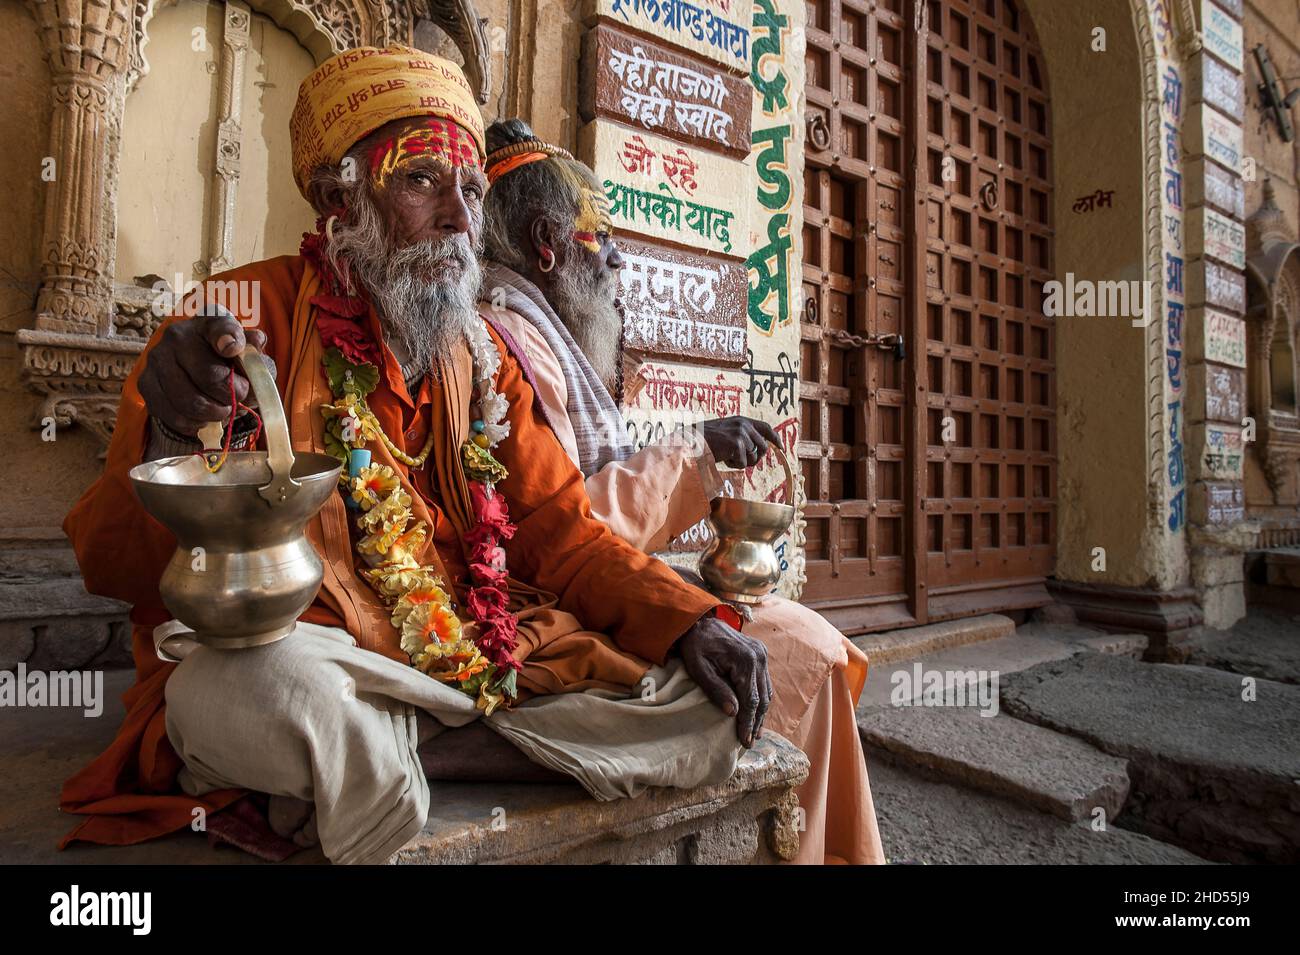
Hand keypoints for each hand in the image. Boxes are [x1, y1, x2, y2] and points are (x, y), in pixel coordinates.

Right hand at [137, 304, 269, 435]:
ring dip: (214, 414)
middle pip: (210, 376)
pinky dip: (194, 424)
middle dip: (232, 396)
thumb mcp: (241, 350)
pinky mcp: (145, 383)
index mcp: (208, 323)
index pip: (221, 328)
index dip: (229, 339)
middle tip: (237, 400)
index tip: (233, 350)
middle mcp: (177, 336)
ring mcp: (157, 359)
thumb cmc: (222, 357)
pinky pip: (173, 415)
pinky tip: (203, 418)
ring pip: (191, 402)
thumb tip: (256, 341)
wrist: (188, 364)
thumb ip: (251, 349)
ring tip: (222, 411)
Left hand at [678, 614, 771, 746]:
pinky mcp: (760, 654)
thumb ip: (716, 689)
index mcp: (745, 660)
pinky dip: (761, 699)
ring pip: (767, 691)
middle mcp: (758, 657)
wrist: (699, 621)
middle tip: (750, 742)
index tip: (744, 740)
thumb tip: (733, 713)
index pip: (750, 700)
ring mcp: (761, 654)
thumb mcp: (699, 669)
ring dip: (761, 713)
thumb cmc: (695, 646)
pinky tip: (756, 713)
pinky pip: (764, 682)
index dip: (748, 722)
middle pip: (762, 698)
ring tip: (754, 733)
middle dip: (756, 722)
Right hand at [698, 416, 781, 468]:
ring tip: (727, 456)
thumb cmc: (707, 440)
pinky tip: (723, 458)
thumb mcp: (727, 432)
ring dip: (742, 462)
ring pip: (754, 458)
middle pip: (763, 448)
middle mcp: (744, 425)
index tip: (781, 448)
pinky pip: (743, 464)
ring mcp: (741, 434)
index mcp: (742, 420)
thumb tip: (758, 450)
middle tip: (740, 460)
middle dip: (755, 458)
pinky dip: (733, 465)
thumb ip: (742, 436)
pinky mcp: (737, 444)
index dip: (775, 438)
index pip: (766, 427)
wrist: (693, 442)